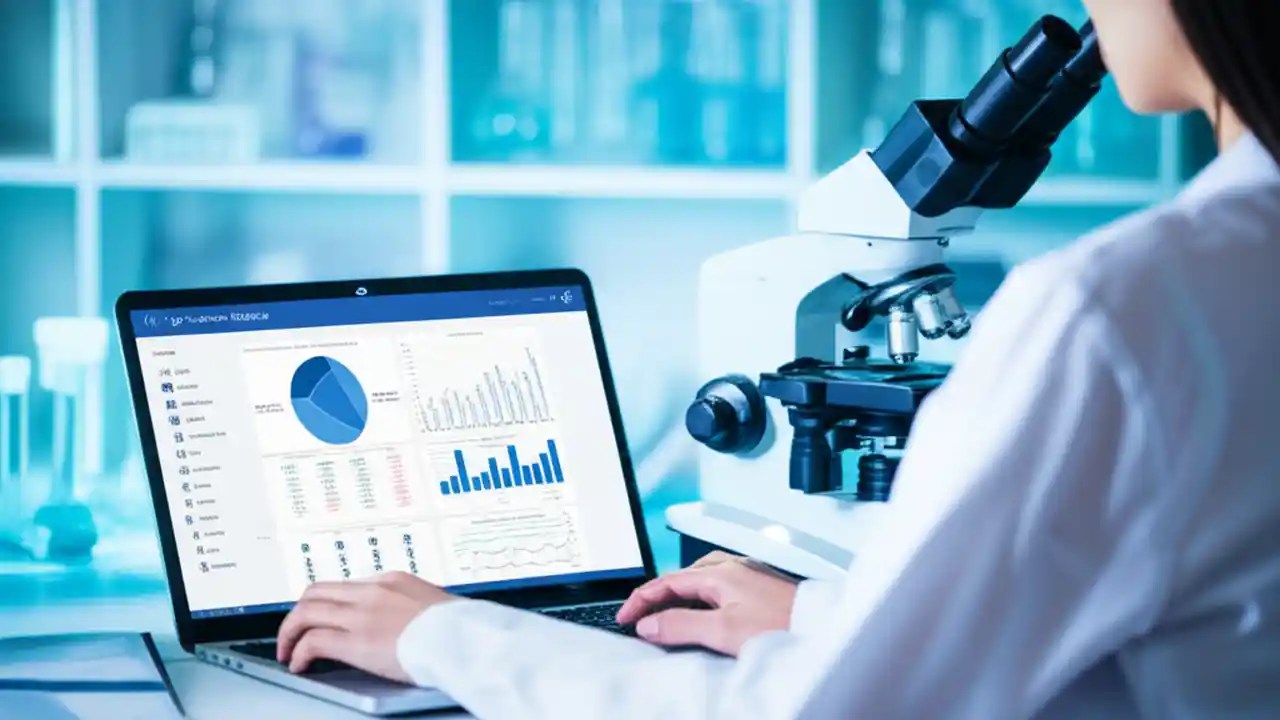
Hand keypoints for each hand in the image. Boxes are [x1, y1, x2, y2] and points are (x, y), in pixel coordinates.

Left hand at [276, 571, 458, 681]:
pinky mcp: (355, 641)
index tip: (323, 619)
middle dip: (298, 613)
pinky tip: (298, 665)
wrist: (465, 639)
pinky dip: (298, 653)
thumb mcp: (434, 606)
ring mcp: (361, 614)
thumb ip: (413, 608)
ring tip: (287, 651)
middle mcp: (371, 591)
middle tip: (294, 633)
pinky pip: (311, 641)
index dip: (327, 604)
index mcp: (391, 581)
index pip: (345, 586)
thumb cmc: (461, 628)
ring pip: (305, 611)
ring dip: (289, 632)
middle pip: (316, 592)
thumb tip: (410, 621)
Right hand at [616, 553, 797, 655]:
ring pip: (699, 579)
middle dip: (656, 595)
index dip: (641, 599)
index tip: (626, 617)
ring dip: (677, 595)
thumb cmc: (780, 625)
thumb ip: (681, 625)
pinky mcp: (758, 586)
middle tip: (639, 617)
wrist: (823, 627)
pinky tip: (701, 611)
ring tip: (664, 614)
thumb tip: (648, 624)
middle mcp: (731, 567)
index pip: (666, 581)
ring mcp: (746, 575)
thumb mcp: (722, 630)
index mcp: (719, 572)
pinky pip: (716, 585)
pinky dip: (697, 597)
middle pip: (681, 576)